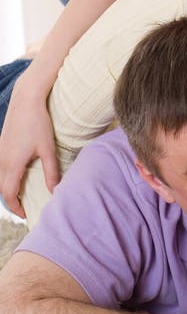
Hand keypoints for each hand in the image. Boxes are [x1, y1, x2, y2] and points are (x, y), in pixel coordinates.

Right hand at [0, 75, 59, 216]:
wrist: (25, 99)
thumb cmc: (38, 123)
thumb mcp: (48, 149)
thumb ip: (51, 172)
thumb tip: (55, 191)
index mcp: (12, 165)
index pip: (9, 195)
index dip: (16, 207)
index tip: (25, 213)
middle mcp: (1, 160)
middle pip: (2, 188)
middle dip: (12, 200)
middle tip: (24, 205)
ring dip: (8, 187)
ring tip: (22, 192)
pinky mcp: (1, 143)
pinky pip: (0, 166)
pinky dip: (6, 175)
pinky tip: (19, 172)